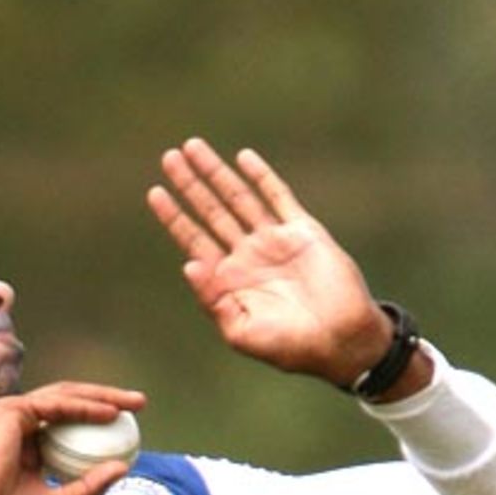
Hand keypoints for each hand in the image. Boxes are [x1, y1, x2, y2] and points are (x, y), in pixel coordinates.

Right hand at [0, 382, 146, 494]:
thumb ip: (88, 487)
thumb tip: (122, 468)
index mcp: (25, 443)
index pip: (67, 423)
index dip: (96, 421)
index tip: (125, 427)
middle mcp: (19, 423)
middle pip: (70, 403)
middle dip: (106, 400)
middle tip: (137, 404)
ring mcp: (14, 412)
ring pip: (66, 397)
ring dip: (102, 397)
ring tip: (131, 403)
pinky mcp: (13, 410)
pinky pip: (57, 406)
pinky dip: (85, 407)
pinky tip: (110, 412)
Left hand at [147, 138, 394, 386]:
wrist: (340, 340)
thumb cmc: (290, 347)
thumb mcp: (241, 333)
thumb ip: (213, 301)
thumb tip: (188, 264)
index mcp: (229, 281)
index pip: (194, 241)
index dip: (174, 217)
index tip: (155, 192)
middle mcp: (247, 257)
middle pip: (211, 212)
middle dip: (190, 185)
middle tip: (168, 157)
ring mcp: (274, 241)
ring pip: (238, 198)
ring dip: (216, 173)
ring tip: (193, 147)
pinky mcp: (302, 231)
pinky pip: (277, 197)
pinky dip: (260, 177)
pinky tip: (242, 158)